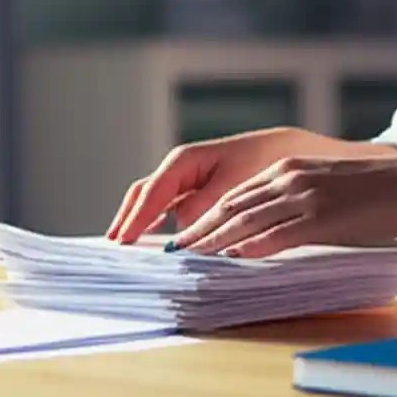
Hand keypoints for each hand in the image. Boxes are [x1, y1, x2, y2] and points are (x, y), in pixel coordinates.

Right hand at [107, 128, 315, 242]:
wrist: (283, 151)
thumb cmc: (260, 162)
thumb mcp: (234, 184)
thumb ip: (205, 206)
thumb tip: (182, 230)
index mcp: (184, 161)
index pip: (152, 192)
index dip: (137, 216)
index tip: (124, 239)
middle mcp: (179, 169)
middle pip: (143, 194)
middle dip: (127, 218)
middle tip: (113, 245)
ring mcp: (184, 179)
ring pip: (151, 201)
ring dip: (137, 221)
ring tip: (123, 244)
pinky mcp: (193, 191)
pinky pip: (165, 207)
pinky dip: (154, 222)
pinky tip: (148, 237)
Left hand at [171, 155, 396, 257]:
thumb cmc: (373, 192)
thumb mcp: (324, 189)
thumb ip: (293, 205)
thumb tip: (265, 233)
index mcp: (287, 170)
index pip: (234, 196)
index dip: (205, 217)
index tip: (185, 235)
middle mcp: (289, 179)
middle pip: (231, 207)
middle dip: (199, 230)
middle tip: (175, 251)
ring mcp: (304, 197)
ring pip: (247, 220)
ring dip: (215, 241)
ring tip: (192, 259)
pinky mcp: (322, 217)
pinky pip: (279, 234)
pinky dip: (253, 247)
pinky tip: (235, 259)